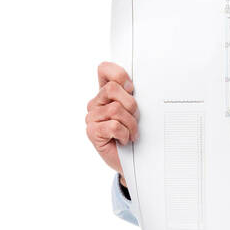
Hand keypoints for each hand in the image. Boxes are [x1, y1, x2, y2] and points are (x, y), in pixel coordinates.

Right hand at [87, 61, 139, 180]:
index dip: (119, 74)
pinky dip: (125, 134)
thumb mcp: (137, 111)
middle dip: (131, 104)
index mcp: (106, 93)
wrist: (134, 160)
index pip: (104, 69)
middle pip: (113, 88)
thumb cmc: (135, 133)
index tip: (131, 87)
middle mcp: (96, 103)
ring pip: (115, 109)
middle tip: (136, 117)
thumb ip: (133, 95)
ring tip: (132, 133)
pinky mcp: (92, 132)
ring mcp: (92, 117)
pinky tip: (125, 140)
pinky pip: (114, 126)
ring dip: (131, 123)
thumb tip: (135, 84)